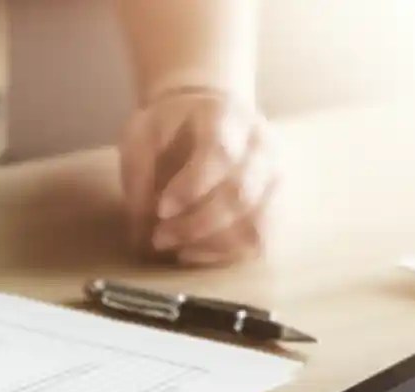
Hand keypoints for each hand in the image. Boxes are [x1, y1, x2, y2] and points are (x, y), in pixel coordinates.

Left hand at [119, 87, 279, 265]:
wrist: (208, 113)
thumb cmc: (170, 127)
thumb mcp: (142, 135)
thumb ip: (138, 176)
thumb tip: (142, 230)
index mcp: (227, 116)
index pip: (221, 153)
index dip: (192, 187)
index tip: (161, 209)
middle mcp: (262, 145)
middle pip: (241, 194)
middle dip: (196, 225)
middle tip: (158, 238)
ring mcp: (274, 178)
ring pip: (255, 225)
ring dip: (211, 245)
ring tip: (174, 248)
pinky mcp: (275, 206)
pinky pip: (257, 243)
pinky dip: (223, 255)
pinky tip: (192, 252)